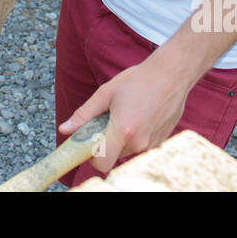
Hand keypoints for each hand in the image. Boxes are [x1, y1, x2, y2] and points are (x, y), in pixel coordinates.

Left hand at [57, 58, 188, 174]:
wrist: (171, 75)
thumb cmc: (138, 80)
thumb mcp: (106, 93)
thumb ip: (84, 114)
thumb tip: (64, 129)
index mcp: (123, 130)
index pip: (102, 163)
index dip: (93, 157)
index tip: (90, 143)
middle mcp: (139, 142)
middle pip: (114, 155)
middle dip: (107, 142)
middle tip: (109, 118)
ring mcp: (152, 144)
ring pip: (127, 151)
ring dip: (122, 138)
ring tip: (127, 113)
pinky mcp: (161, 141)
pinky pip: (141, 145)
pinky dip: (136, 135)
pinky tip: (140, 115)